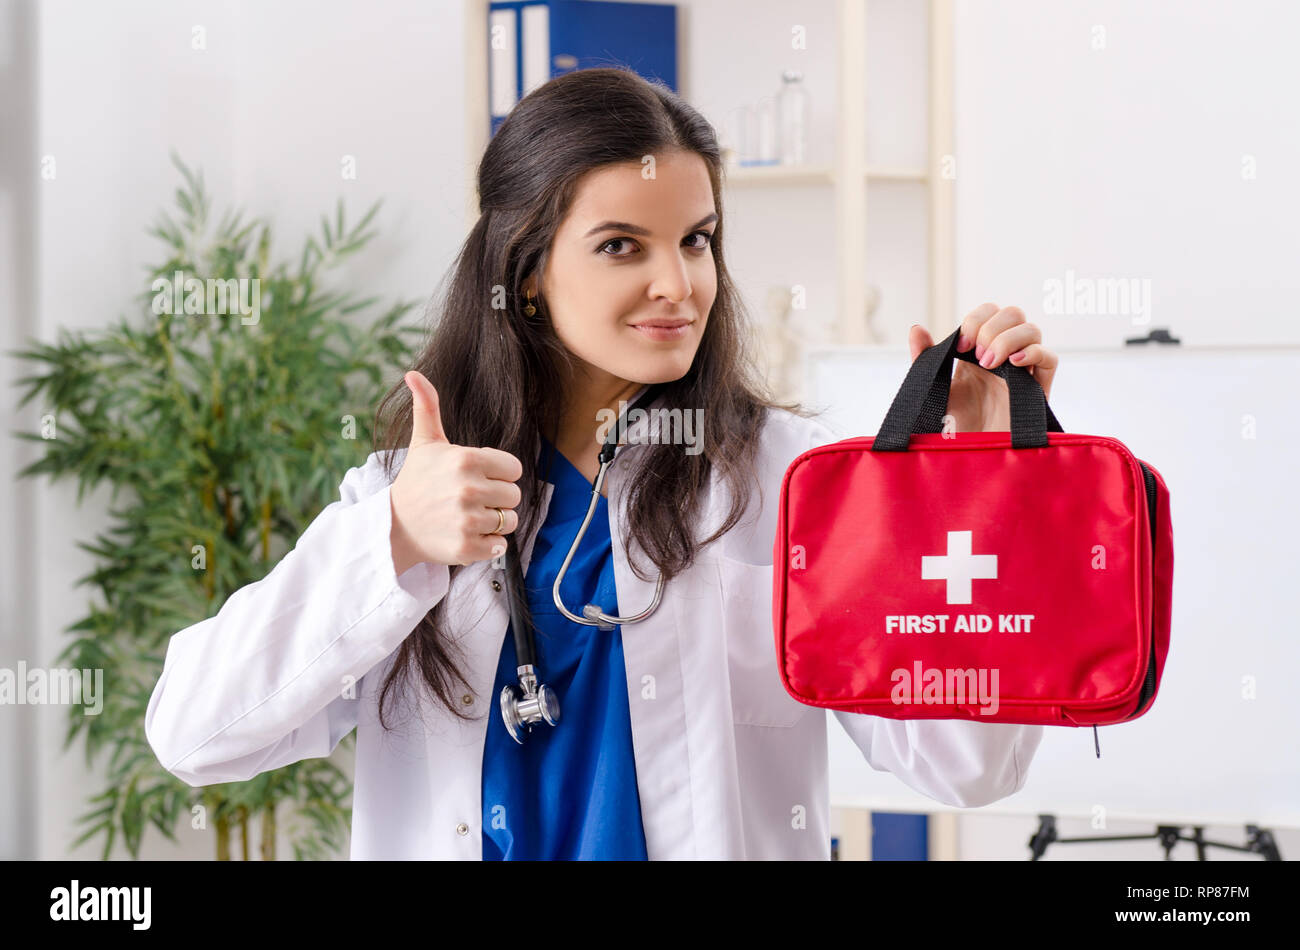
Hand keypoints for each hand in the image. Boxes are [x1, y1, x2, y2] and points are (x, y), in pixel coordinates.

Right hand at [389, 371, 522, 571]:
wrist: (392, 527)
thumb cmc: (416, 481)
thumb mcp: (425, 443)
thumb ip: (428, 407)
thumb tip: (413, 374)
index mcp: (466, 459)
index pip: (514, 469)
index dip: (499, 474)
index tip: (477, 478)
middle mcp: (468, 488)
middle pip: (514, 496)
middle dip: (497, 499)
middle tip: (471, 499)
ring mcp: (467, 519)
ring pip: (509, 521)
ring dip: (494, 523)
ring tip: (468, 517)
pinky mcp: (466, 547)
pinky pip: (499, 546)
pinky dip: (487, 545)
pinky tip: (467, 535)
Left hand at [907, 304, 1059, 433]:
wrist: (970, 458)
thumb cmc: (953, 428)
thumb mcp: (933, 389)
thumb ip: (925, 359)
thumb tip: (916, 328)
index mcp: (979, 351)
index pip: (988, 312)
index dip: (976, 319)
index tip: (959, 345)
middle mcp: (1003, 356)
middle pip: (1013, 314)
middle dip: (991, 327)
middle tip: (974, 354)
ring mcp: (1022, 371)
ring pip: (1032, 330)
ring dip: (1007, 339)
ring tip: (988, 364)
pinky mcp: (1037, 390)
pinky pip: (1049, 358)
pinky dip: (1033, 353)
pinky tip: (1012, 364)